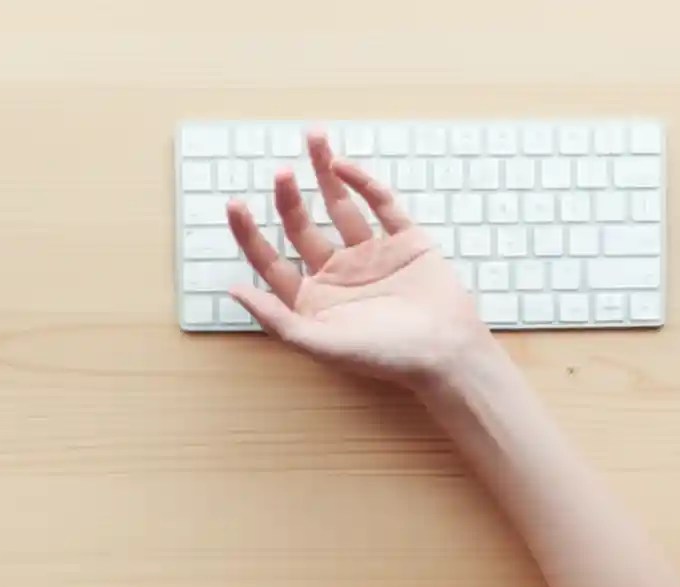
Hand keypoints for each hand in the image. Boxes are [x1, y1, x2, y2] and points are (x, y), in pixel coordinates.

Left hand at [226, 131, 490, 387]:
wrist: (446, 352)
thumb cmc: (385, 356)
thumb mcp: (322, 345)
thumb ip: (276, 319)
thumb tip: (234, 291)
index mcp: (314, 300)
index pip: (272, 261)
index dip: (250, 234)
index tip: (234, 204)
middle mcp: (338, 274)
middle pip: (302, 227)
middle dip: (288, 198)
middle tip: (281, 173)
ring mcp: (371, 254)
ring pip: (341, 206)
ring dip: (325, 173)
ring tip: (313, 138)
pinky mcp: (405, 241)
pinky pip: (382, 204)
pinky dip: (364, 183)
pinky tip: (345, 166)